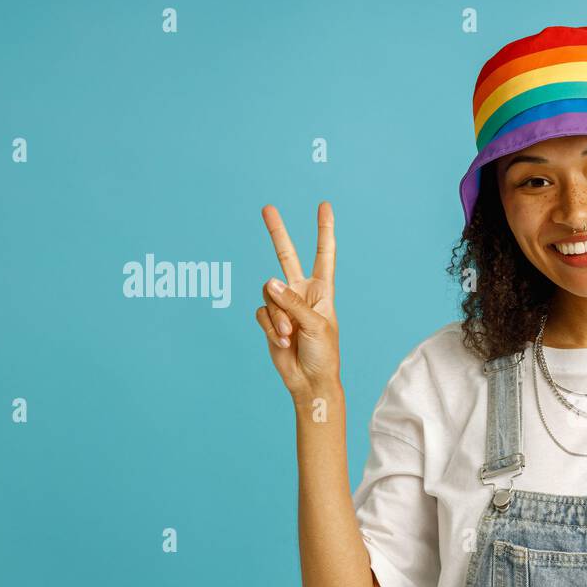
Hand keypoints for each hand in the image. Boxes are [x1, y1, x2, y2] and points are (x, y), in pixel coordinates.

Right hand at [257, 201, 340, 398]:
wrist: (310, 380)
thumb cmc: (323, 353)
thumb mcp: (315, 325)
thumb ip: (292, 302)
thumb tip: (269, 281)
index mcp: (322, 290)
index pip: (324, 254)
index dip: (324, 230)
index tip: (324, 206)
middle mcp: (301, 292)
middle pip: (286, 256)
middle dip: (277, 232)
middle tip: (268, 208)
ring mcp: (284, 305)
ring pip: (269, 295)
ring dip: (279, 319)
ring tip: (292, 337)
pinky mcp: (269, 319)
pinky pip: (261, 313)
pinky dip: (272, 329)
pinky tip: (283, 343)